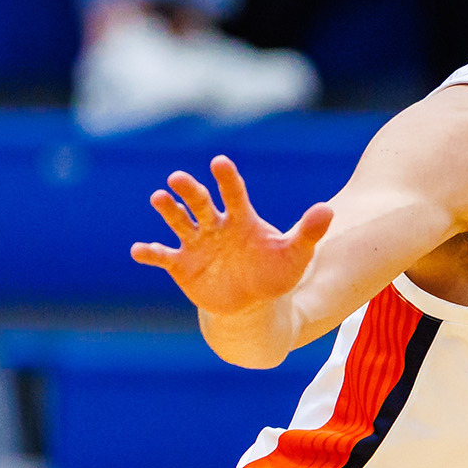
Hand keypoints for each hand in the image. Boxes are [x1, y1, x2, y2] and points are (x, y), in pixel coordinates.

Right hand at [132, 156, 332, 315]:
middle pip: (201, 203)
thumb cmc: (275, 274)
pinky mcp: (181, 265)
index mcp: (242, 219)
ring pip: (179, 222)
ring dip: (169, 210)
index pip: (234, 194)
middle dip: (190, 190)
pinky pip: (162, 256)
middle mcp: (216, 226)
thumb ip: (309, 233)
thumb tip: (328, 210)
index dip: (227, 179)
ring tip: (159, 198)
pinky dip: (150, 252)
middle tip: (177, 178)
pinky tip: (139, 250)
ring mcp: (196, 244)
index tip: (220, 162)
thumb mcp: (296, 254)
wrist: (253, 304)